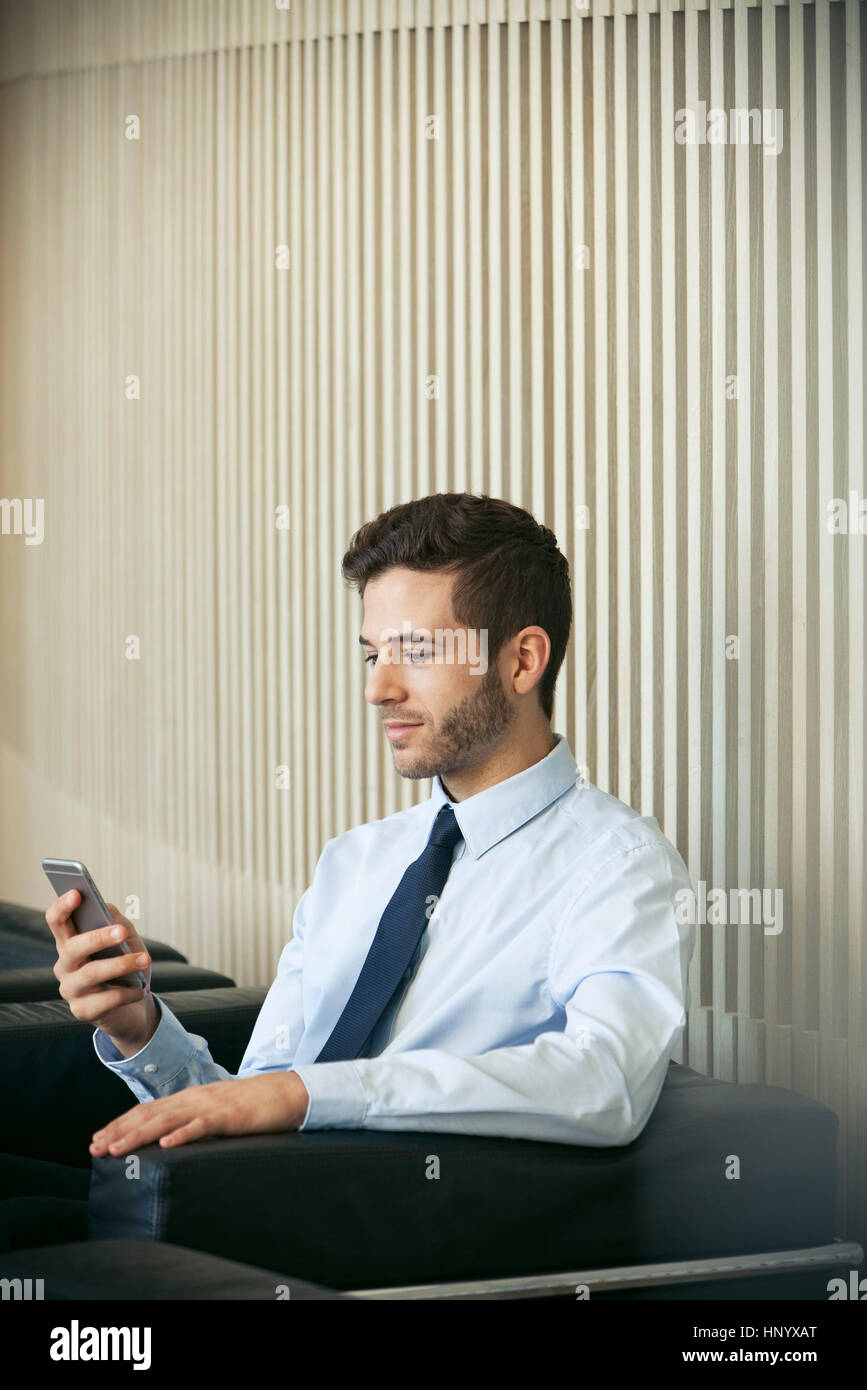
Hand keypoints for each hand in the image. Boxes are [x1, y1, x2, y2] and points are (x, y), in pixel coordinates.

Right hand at [46, 891, 157, 1052]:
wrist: (134, 1008)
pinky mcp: (82, 1012)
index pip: (56, 921)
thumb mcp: (126, 940)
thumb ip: (117, 922)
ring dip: (121, 965)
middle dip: (98, 937)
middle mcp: (64, 965)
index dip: (62, 906)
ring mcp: (70, 990)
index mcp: (70, 942)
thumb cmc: (126, 968)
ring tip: (145, 959)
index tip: (77, 893)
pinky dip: (128, 992)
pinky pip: (106, 1000)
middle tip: (122, 932)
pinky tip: (142, 988)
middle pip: (72, 947)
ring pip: (90, 973)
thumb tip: (108, 911)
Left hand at [89, 1071, 310, 1156]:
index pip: (148, 1110)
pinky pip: (202, 1126)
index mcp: (191, 1098)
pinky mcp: (229, 1116)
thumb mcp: (217, 1112)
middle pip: (150, 1114)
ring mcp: (211, 1106)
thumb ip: (195, 1120)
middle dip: (120, 1130)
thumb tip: (171, 1137)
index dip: (121, 1123)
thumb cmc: (253, 1106)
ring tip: (117, 1147)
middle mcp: (195, 1098)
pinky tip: (165, 1145)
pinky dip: (182, 1135)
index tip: (98, 1138)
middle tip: (95, 1147)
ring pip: (168, 1120)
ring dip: (139, 1134)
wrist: (287, 1093)